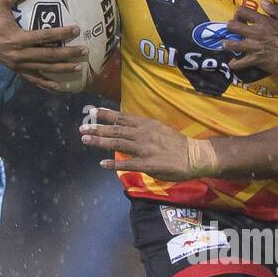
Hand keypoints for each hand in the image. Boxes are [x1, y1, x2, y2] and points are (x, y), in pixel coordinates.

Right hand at [0, 0, 86, 89]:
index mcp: (17, 38)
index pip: (44, 36)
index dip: (61, 33)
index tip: (76, 29)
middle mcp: (19, 54)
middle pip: (49, 56)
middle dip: (68, 54)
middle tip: (85, 51)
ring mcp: (18, 64)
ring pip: (45, 69)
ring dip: (63, 69)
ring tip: (80, 67)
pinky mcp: (17, 70)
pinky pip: (34, 79)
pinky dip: (48, 85)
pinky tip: (61, 87)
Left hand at [80, 108, 210, 179]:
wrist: (194, 156)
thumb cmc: (178, 144)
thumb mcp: (160, 129)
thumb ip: (143, 129)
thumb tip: (127, 129)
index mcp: (147, 125)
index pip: (123, 117)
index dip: (106, 114)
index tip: (93, 111)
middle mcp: (143, 134)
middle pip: (116, 130)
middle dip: (97, 128)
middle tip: (82, 128)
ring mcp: (145, 149)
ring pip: (118, 144)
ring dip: (100, 142)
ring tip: (85, 140)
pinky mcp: (148, 164)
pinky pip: (128, 164)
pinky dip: (114, 164)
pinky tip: (102, 165)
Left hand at [223, 2, 277, 76]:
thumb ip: (275, 10)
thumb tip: (262, 1)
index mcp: (263, 21)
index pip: (243, 11)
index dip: (238, 13)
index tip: (240, 18)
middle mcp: (256, 32)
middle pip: (233, 25)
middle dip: (229, 27)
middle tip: (231, 30)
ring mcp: (254, 47)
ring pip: (232, 44)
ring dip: (227, 44)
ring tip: (226, 45)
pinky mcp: (255, 60)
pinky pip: (239, 63)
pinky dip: (234, 64)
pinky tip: (233, 63)